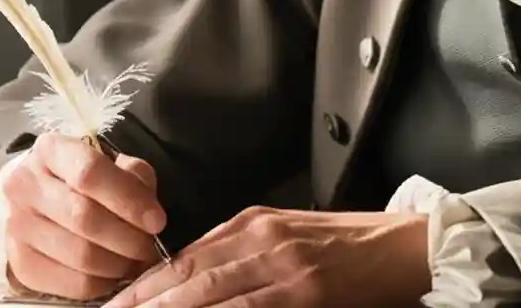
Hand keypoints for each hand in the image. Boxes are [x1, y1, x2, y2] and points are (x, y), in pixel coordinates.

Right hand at [1, 133, 166, 300]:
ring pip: (80, 254)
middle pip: (84, 217)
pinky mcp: (19, 262)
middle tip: (150, 246)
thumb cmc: (91, 179)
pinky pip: (69, 282)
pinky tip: (114, 273)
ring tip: (136, 260)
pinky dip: (102, 283)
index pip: (90, 173)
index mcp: (51, 151)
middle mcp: (24, 185)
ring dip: (119, 263)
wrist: (47, 199)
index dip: (129, 200)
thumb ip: (134, 178)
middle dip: (129, 238)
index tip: (156, 220)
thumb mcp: (117, 165)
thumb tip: (149, 214)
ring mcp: (15, 225)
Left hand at [105, 206, 430, 307]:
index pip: (186, 254)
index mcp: (255, 220)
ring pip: (210, 292)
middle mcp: (263, 237)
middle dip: (144, 301)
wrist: (406, 246)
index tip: (114, 303)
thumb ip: (241, 249)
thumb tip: (192, 271)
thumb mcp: (289, 233)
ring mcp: (284, 265)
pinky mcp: (306, 290)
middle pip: (188, 274)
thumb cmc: (349, 245)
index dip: (146, 283)